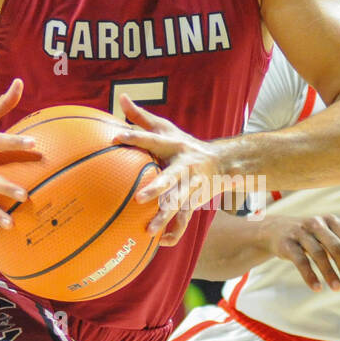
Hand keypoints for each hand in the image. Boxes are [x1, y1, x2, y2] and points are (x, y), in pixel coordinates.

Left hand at [113, 94, 221, 246]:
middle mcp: (184, 166)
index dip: (136, 137)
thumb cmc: (183, 144)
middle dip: (157, 189)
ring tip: (149, 230)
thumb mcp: (167, 128)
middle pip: (171, 178)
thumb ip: (142, 117)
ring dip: (165, 217)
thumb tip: (120, 97)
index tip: (117, 137)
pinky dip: (174, 232)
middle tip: (139, 199)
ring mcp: (191, 186)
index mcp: (174, 146)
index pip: (153, 140)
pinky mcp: (195, 202)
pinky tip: (160, 243)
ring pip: (179, 204)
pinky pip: (184, 220)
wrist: (223, 163)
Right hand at [264, 214, 339, 291]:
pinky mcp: (287, 243)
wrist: (274, 230)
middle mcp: (317, 224)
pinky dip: (310, 276)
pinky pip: (300, 261)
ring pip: (319, 254)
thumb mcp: (326, 237)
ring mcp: (301, 232)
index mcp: (331, 221)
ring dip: (330, 273)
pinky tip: (317, 288)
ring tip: (337, 289)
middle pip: (337, 247)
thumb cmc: (308, 236)